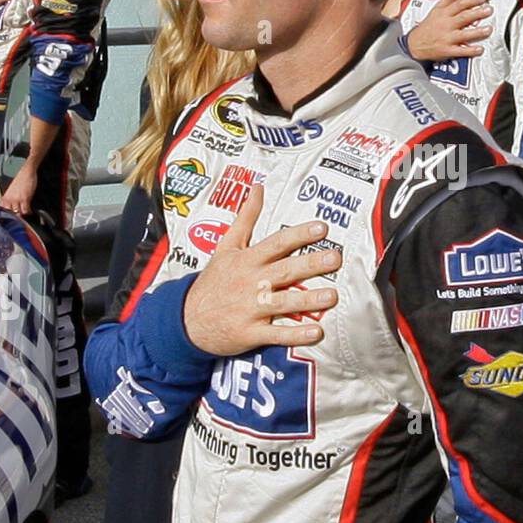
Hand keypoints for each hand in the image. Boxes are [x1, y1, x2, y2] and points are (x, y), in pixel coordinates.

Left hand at [0, 163, 36, 215]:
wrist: (26, 172)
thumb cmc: (20, 180)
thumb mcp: (11, 192)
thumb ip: (9, 201)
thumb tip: (11, 211)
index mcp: (4, 198)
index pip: (3, 212)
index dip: (8, 217)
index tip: (12, 219)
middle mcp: (9, 199)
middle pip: (11, 214)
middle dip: (16, 216)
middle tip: (21, 217)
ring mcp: (16, 199)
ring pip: (19, 214)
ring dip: (23, 214)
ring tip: (26, 212)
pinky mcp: (24, 198)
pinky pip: (26, 211)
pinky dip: (29, 212)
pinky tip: (30, 210)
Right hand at [183, 183, 340, 355]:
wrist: (187, 319)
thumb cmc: (212, 282)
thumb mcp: (225, 246)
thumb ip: (245, 217)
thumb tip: (258, 187)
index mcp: (247, 260)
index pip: (276, 244)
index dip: (299, 235)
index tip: (321, 229)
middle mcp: (250, 282)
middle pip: (285, 270)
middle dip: (311, 265)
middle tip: (335, 258)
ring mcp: (250, 309)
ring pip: (283, 302)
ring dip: (309, 300)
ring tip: (332, 296)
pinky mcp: (250, 333)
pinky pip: (276, 334)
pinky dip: (296, 335)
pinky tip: (316, 332)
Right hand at [406, 0, 492, 61]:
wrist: (414, 45)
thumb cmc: (427, 27)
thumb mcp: (436, 10)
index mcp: (444, 14)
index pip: (459, 4)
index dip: (471, 0)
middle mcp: (446, 25)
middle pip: (463, 17)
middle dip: (477, 13)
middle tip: (489, 10)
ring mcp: (446, 38)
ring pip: (463, 34)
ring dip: (476, 32)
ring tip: (488, 29)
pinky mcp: (446, 50)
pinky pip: (459, 51)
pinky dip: (469, 51)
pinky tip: (479, 49)